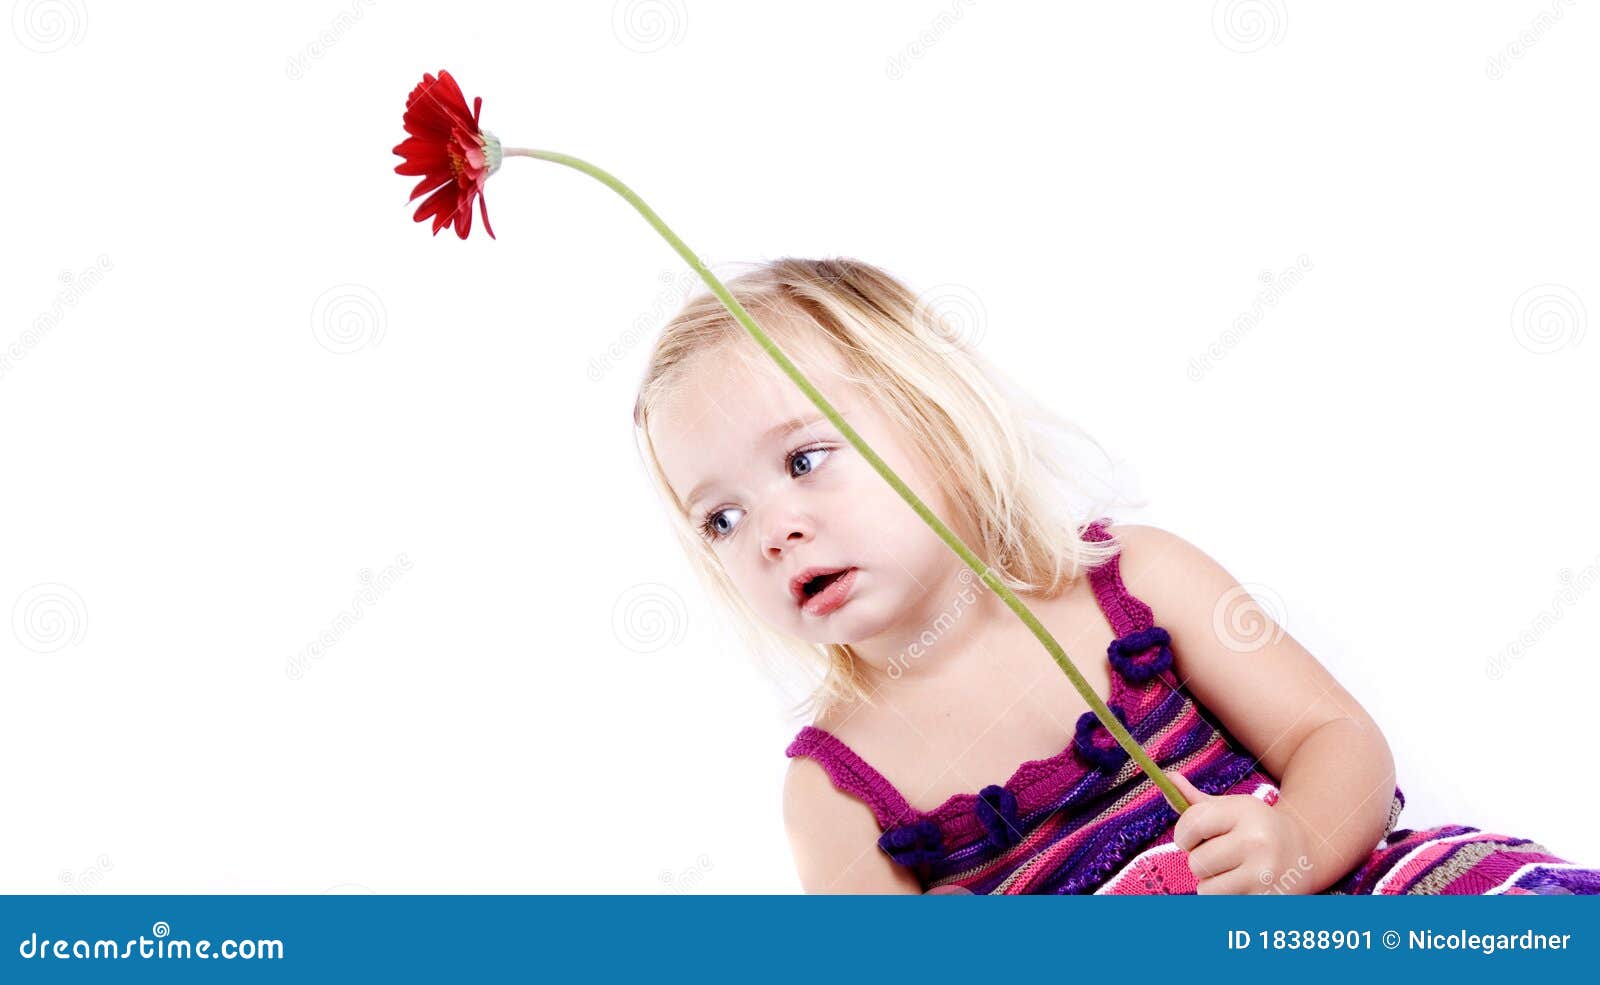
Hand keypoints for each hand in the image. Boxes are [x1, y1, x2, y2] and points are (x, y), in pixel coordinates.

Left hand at [1166, 770, 1310, 894]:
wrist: (1306, 853)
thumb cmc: (1256, 829)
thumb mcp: (1232, 809)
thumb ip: (1197, 801)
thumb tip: (1168, 778)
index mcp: (1245, 811)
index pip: (1192, 823)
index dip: (1183, 835)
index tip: (1191, 839)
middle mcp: (1256, 841)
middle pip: (1196, 862)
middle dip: (1201, 862)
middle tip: (1222, 857)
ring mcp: (1264, 873)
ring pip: (1206, 890)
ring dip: (1212, 886)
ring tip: (1234, 873)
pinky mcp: (1267, 901)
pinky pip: (1223, 907)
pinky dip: (1227, 901)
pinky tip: (1245, 888)